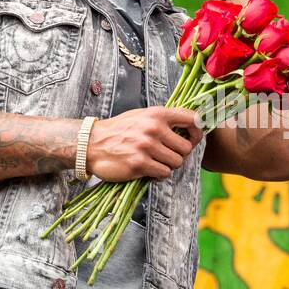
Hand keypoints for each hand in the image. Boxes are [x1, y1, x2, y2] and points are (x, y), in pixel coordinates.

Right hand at [86, 106, 204, 180]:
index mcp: (157, 114)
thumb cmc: (119, 130)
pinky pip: (164, 173)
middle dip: (179, 154)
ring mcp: (146, 146)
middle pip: (186, 148)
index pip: (192, 119)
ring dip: (168, 165)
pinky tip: (149, 169)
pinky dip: (159, 174)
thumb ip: (164, 119)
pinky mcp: (139, 164)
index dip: (197, 132)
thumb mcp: (141, 115)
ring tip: (156, 162)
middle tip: (167, 155)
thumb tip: (190, 124)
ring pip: (176, 162)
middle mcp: (153, 128)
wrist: (91, 144)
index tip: (192, 139)